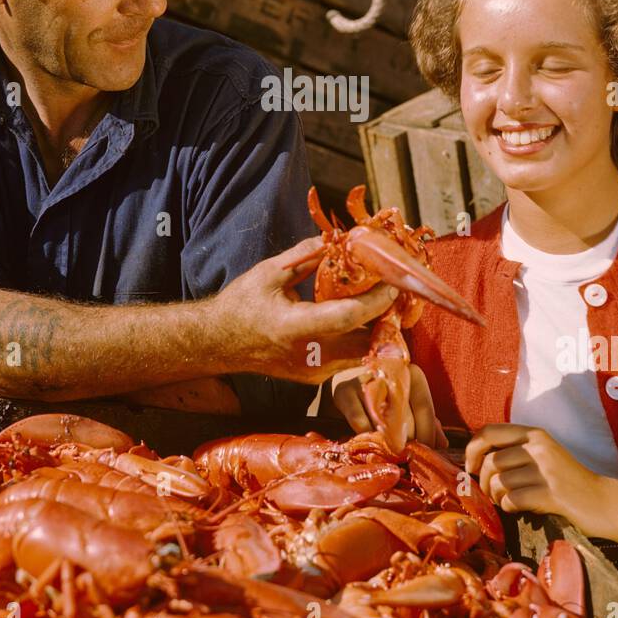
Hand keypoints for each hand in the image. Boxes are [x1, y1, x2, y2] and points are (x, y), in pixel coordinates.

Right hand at [210, 236, 398, 385]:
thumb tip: (334, 239)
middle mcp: (309, 356)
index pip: (349, 316)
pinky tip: (363, 318)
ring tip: (385, 302)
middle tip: (399, 291)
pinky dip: (361, 338)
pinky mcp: (315, 378)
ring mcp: (313, 371)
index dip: (377, 300)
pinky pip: (349, 359)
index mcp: (294, 327)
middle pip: (365, 340)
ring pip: (361, 353)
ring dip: (377, 329)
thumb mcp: (269, 273)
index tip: (394, 282)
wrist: (218, 343)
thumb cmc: (240, 305)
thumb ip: (304, 257)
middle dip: (387, 316)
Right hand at [331, 362, 447, 447]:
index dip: (427, 434)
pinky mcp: (345, 391)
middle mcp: (391, 372)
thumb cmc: (387, 397)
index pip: (424, 408)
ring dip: (387, 443)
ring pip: (383, 422)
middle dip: (407, 443)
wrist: (349, 383)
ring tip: (389, 452)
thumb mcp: (410, 405)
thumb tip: (442, 445)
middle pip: (405, 418)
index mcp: (413, 374)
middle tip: (406, 456)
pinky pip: (361, 424)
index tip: (426, 453)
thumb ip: (428, 422)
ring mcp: (366, 380)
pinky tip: (369, 441)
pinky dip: (366, 437)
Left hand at [464, 424, 607, 534]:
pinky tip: (519, 509)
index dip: (472, 450)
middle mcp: (539, 446)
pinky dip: (509, 507)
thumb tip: (476, 459)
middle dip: (483, 481)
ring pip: (499, 482)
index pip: (488, 431)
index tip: (471, 467)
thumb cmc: (567, 481)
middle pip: (491, 461)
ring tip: (509, 501)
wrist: (603, 502)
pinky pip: (512, 499)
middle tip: (492, 493)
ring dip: (498, 497)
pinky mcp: (551, 493)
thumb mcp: (542, 456)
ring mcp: (546, 469)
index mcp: (535, 434)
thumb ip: (514, 451)